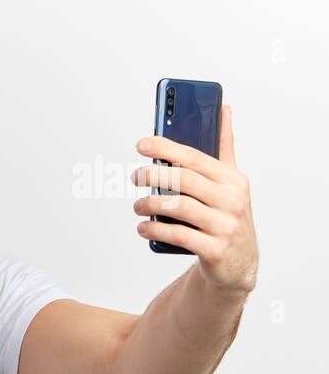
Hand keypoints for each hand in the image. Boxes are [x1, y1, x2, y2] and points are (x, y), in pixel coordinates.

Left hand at [130, 104, 258, 294]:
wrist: (239, 263)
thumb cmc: (227, 215)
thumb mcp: (231, 182)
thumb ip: (224, 148)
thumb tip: (224, 109)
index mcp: (232, 179)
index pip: (195, 158)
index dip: (166, 148)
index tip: (142, 144)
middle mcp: (232, 200)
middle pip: (184, 180)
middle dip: (154, 175)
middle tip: (135, 176)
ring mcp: (225, 226)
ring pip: (179, 207)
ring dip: (150, 204)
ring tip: (137, 206)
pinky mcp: (215, 250)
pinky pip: (179, 235)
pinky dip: (155, 230)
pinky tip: (142, 227)